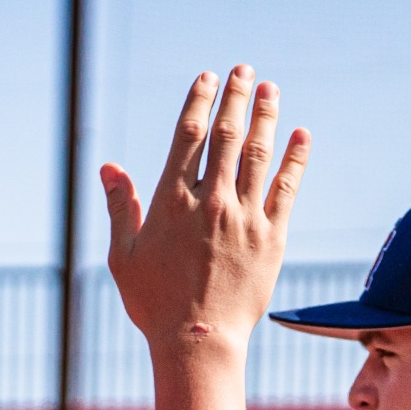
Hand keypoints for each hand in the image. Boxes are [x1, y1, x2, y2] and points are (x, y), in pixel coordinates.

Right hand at [100, 65, 309, 350]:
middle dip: (236, 97)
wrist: (199, 339)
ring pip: (258, 154)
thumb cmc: (154, 303)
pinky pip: (287, 188)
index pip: (187, 134)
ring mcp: (245, 217)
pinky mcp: (273, 237)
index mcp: (172, 199)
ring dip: (265, 117)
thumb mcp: (124, 255)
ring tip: (271, 89)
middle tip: (245, 70)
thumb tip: (108, 166)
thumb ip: (121, 206)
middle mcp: (211, 200)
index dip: (200, 100)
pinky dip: (296, 159)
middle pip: (226, 134)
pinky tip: (302, 136)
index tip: (208, 77)